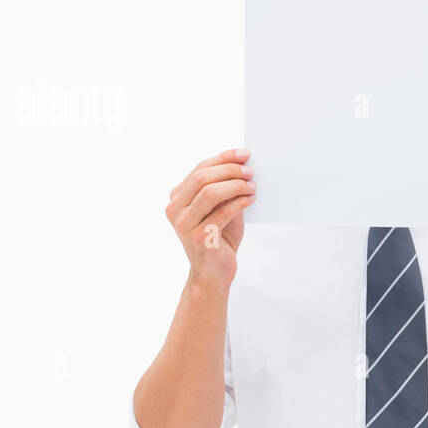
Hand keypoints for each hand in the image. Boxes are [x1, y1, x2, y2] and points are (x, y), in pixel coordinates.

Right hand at [165, 148, 255, 287]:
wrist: (213, 273)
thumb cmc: (219, 238)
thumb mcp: (220, 209)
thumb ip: (225, 190)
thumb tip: (243, 165)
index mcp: (177, 198)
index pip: (199, 169)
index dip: (223, 158)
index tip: (244, 154)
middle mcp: (175, 210)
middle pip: (202, 178)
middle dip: (229, 170)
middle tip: (250, 171)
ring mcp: (184, 224)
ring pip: (209, 193)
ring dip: (235, 186)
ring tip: (252, 186)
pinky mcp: (198, 238)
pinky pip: (222, 213)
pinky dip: (239, 203)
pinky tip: (251, 199)